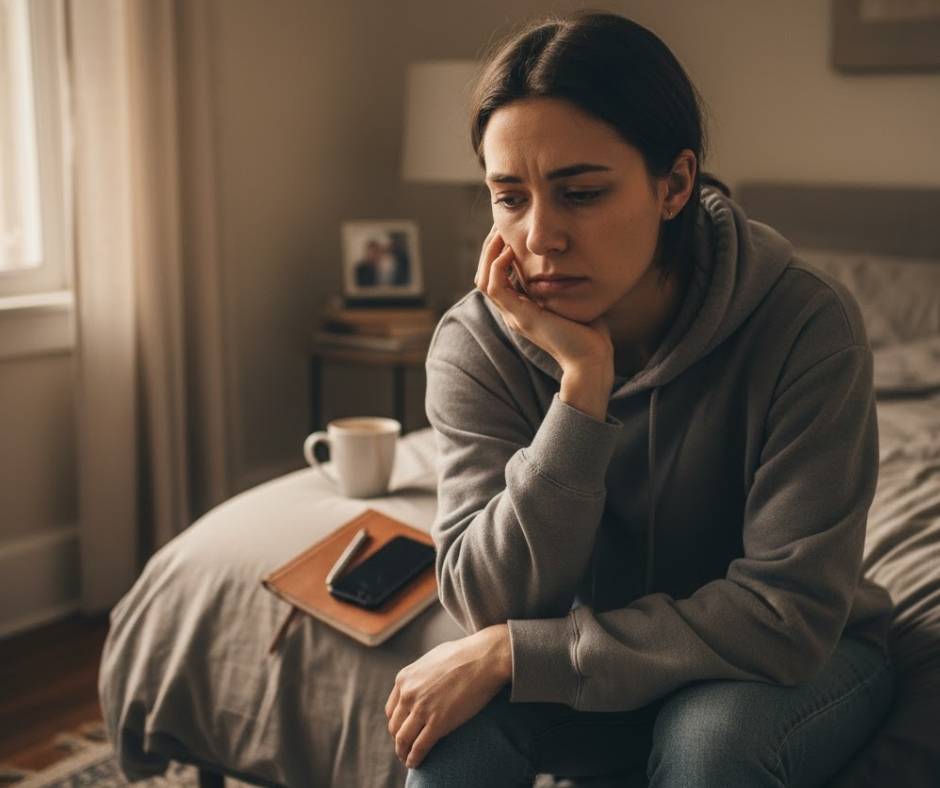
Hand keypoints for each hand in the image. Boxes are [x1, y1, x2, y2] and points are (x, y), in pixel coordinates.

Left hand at [385, 623, 510, 769]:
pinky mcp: (438, 723)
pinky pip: (420, 747)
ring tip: (407, 759)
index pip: (392, 709)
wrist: (484, 658)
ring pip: (403, 739)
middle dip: (399, 739)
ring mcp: (422, 709)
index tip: (403, 730)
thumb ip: (421, 675)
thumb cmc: (464, 655)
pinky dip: (414, 758)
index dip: (396, 723)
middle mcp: (408, 694)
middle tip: (405, 747)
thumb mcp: (431, 659)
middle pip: (395, 726)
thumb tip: (423, 683)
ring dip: (403, 752)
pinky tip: (415, 763)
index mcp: (404, 678)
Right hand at [474, 225, 613, 377]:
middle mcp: (513, 312)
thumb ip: (566, 283)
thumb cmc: (590, 333)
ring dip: (489, 253)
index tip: (510, 230)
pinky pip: (494, 287)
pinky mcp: (520, 316)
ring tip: (501, 233)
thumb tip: (574, 260)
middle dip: (490, 247)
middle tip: (500, 225)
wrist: (591, 359)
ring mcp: (514, 315)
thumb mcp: (573, 299)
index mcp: (522, 308)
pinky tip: (510, 251)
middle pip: (484, 274)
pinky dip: (497, 266)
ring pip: (483, 279)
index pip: (497, 276)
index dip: (499, 251)